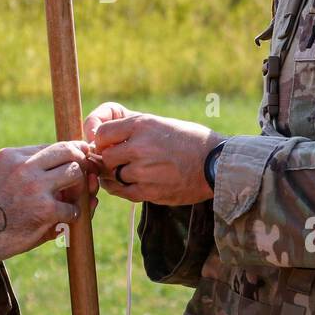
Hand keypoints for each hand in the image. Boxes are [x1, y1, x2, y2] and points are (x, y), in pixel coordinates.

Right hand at [0, 141, 99, 274]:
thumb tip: (77, 172)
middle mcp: (23, 166)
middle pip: (68, 150)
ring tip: (72, 199)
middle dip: (81, 162)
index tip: (76, 163)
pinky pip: (74, 207)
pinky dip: (73, 215)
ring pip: (76, 172)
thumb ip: (33, 171)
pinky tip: (64, 220)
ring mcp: (34, 186)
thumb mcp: (3, 179)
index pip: (51, 146)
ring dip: (80, 187)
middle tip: (85, 176)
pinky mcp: (44, 209)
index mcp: (11, 155)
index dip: (68, 155)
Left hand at [90, 108, 222, 206]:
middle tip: (117, 160)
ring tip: (129, 170)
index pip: (101, 133)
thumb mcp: (160, 123)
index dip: (100, 140)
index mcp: (143, 124)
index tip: (107, 144)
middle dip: (108, 159)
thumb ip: (130, 127)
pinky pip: (121, 192)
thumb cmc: (188, 140)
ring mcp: (144, 171)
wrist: (216, 163)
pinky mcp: (150, 191)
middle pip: (104, 156)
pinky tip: (126, 182)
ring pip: (112, 175)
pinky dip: (119, 188)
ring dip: (115, 174)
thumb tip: (98, 135)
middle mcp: (140, 146)